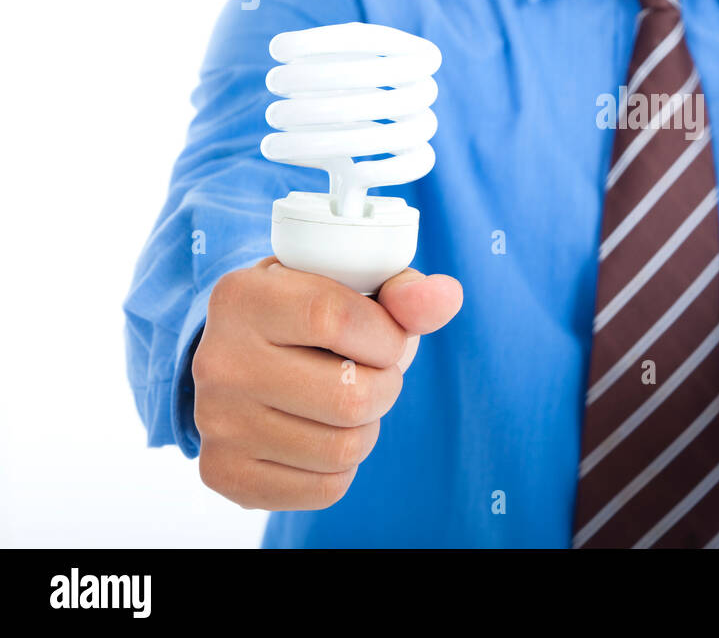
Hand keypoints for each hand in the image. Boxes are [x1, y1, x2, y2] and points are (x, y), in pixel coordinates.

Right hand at [192, 257, 461, 509]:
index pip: (340, 320)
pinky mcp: (224, 473)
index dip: (387, 336)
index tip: (387, 337)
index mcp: (244, 297)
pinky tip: (321, 433)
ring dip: (366, 428)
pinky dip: (342, 466)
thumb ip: (402, 292)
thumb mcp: (347, 287)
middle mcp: (219, 361)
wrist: (241, 359)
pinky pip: (324, 488)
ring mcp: (216, 422)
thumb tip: (446, 297)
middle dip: (385, 387)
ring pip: (342, 449)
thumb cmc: (309, 315)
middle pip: (351, 398)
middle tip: (370, 374)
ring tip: (346, 402)